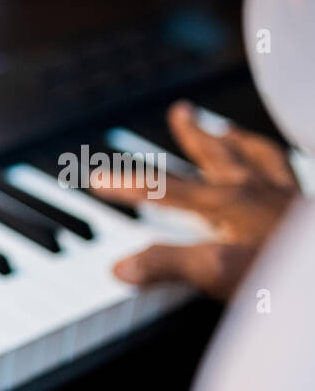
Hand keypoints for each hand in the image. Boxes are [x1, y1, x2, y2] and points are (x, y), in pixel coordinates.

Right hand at [90, 100, 299, 299]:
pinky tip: (280, 176)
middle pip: (219, 155)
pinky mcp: (309, 215)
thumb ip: (168, 265)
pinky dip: (281, 167)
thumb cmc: (291, 278)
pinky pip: (293, 176)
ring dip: (241, 141)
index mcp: (229, 203)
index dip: (128, 183)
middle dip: (194, 135)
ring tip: (229, 130)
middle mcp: (260, 192)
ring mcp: (292, 200)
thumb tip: (122, 266)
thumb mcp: (219, 273)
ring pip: (263, 157)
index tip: (98, 178)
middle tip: (180, 113)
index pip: (166, 188)